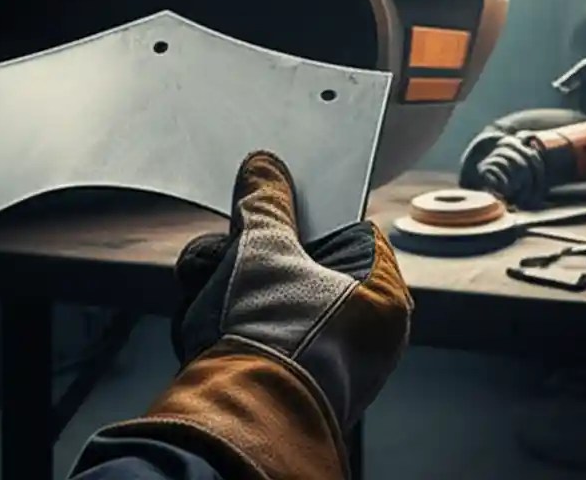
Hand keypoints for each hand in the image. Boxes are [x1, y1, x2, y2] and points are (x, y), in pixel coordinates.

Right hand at [70, 151, 410, 479]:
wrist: (241, 419)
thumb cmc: (274, 332)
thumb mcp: (264, 249)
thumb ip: (265, 203)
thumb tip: (263, 166)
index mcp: (381, 293)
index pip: (350, 229)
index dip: (307, 207)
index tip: (272, 192)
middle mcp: (361, 330)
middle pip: (298, 261)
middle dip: (248, 252)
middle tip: (229, 246)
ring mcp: (321, 358)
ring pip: (265, 295)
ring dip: (225, 284)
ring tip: (207, 287)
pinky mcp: (281, 378)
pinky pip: (252, 331)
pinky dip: (223, 321)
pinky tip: (203, 321)